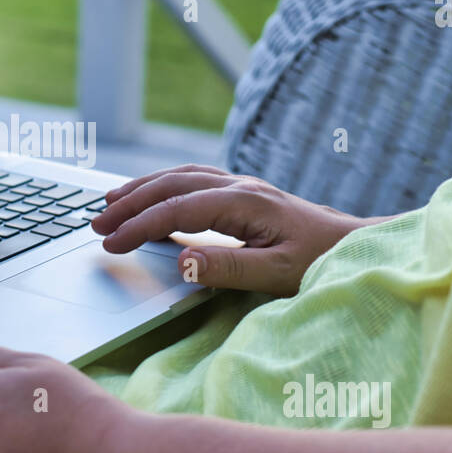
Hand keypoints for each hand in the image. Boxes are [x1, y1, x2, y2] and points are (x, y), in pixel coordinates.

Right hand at [91, 163, 365, 295]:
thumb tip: (181, 259)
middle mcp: (240, 185)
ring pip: (179, 177)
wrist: (357, 245)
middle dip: (128, 203)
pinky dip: (163, 186)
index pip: (177, 210)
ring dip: (141, 188)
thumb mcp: (277, 275)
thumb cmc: (321, 262)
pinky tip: (150, 197)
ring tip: (108, 203)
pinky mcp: (245, 193)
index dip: (138, 226)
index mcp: (245, 202)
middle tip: (94, 226)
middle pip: (171, 185)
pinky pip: (193, 180)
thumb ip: (228, 267)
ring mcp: (242, 185)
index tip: (109, 244)